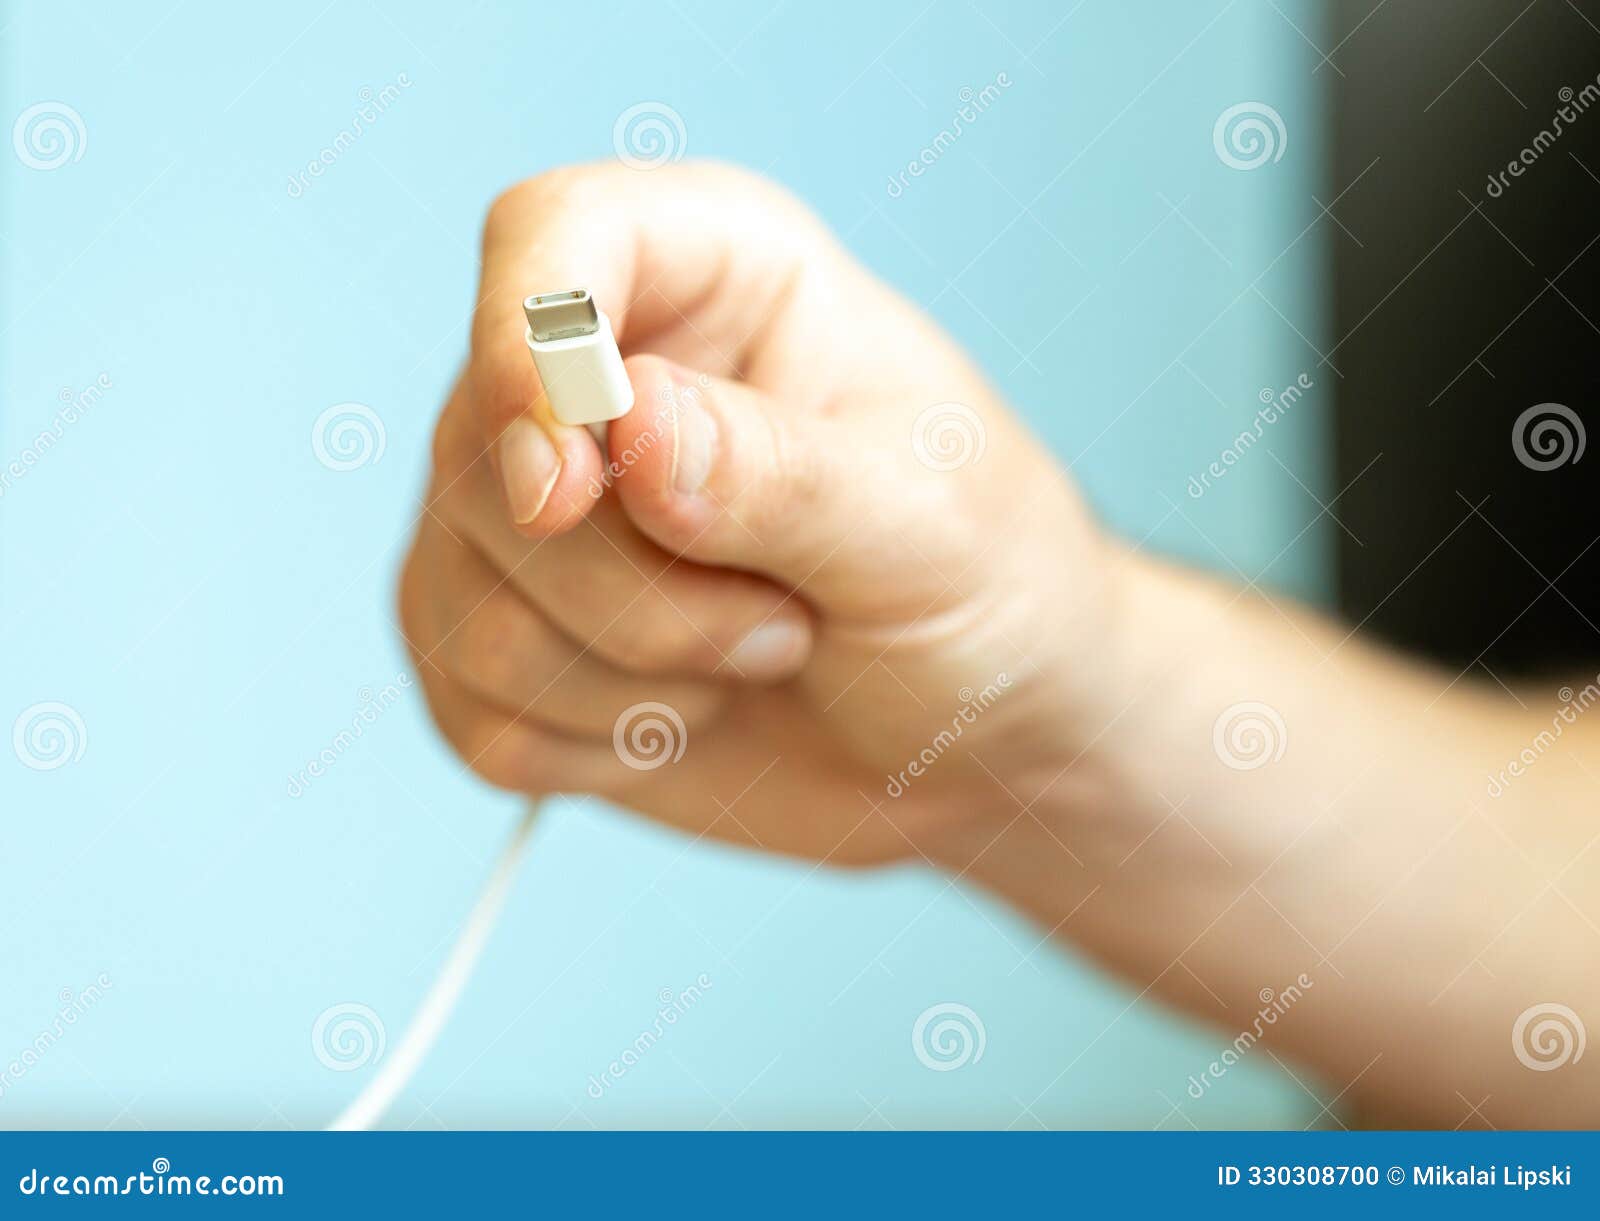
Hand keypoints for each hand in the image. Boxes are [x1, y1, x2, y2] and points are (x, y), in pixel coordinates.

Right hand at [399, 161, 1111, 863]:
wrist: (984, 744)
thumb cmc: (987, 591)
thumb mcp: (926, 525)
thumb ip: (781, 472)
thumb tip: (624, 423)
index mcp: (716, 278)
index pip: (550, 237)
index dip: (522, 342)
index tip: (565, 484)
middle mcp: (602, 380)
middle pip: (484, 450)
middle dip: (633, 588)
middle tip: (787, 624)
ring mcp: (539, 518)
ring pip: (464, 596)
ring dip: (630, 673)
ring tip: (761, 655)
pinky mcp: (515, 641)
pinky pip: (470, 706)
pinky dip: (590, 746)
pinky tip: (690, 720)